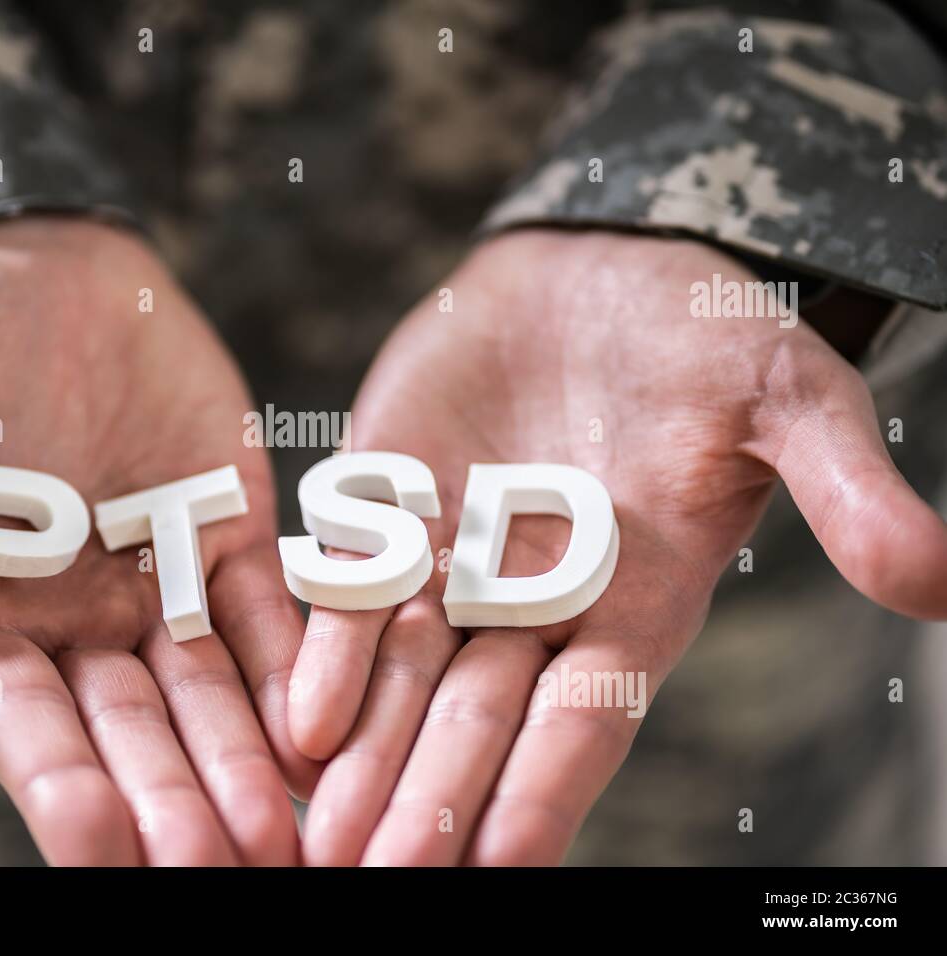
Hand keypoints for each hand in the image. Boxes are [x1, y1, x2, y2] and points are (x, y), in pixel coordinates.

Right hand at [0, 217, 317, 864]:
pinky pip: (268, 612)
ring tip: (285, 832)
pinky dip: (301, 664)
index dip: (63, 792)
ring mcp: (155, 585)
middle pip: (129, 735)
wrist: (37, 263)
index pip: (23, 728)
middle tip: (226, 868)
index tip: (106, 853)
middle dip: (175, 803)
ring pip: (206, 694)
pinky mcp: (228, 534)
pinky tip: (331, 723)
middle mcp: (69, 626)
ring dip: (246, 761)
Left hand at [289, 229, 946, 864]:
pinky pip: (351, 590)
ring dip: (366, 757)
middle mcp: (534, 601)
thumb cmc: (703, 332)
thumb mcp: (786, 399)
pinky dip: (326, 653)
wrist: (597, 265)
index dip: (544, 792)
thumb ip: (843, 489)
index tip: (497, 868)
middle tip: (381, 880)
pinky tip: (298, 723)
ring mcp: (455, 557)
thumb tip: (939, 581)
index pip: (586, 719)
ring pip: (404, 676)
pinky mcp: (390, 505)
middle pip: (479, 721)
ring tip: (322, 837)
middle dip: (433, 800)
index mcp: (634, 599)